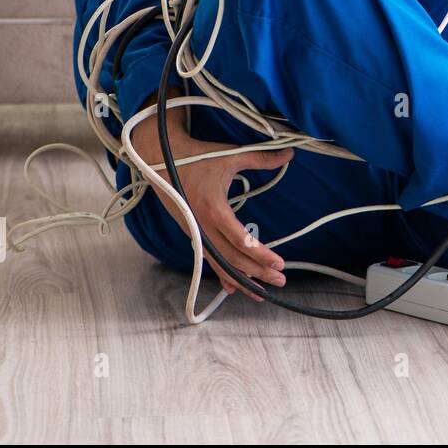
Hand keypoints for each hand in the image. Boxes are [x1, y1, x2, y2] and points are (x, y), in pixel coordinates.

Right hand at [129, 113, 292, 300]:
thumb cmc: (196, 157)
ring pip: (219, 264)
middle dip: (257, 273)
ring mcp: (195, 232)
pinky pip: (208, 259)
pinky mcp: (192, 234)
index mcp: (213, 209)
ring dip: (240, 279)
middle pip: (231, 258)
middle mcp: (202, 226)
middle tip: (280, 281)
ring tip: (261, 293)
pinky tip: (232, 288)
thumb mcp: (230, 155)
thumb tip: (289, 154)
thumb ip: (261, 157)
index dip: (261, 255)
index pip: (241, 240)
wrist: (159, 160)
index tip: (279, 264)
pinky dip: (221, 274)